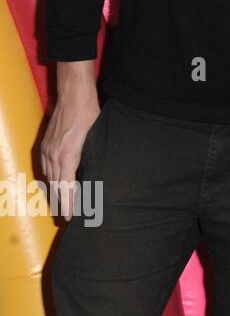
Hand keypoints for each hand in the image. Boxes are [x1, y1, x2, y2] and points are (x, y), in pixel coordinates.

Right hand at [38, 95, 99, 222]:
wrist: (74, 97)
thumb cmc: (89, 116)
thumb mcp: (96, 138)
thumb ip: (93, 157)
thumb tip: (97, 173)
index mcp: (68, 157)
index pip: (66, 187)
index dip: (68, 203)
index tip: (69, 217)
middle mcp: (54, 156)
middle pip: (56, 186)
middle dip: (60, 203)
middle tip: (65, 218)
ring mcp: (47, 150)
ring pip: (49, 177)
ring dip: (54, 192)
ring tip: (60, 205)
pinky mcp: (45, 145)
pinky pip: (45, 167)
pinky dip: (50, 178)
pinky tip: (54, 184)